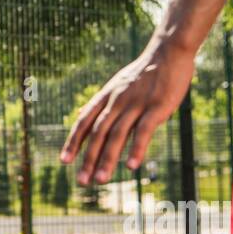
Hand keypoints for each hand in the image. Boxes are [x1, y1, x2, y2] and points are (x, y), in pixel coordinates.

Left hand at [60, 41, 195, 185]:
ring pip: (117, 134)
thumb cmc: (142, 73)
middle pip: (98, 132)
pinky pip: (143, 131)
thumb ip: (99, 102)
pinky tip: (131, 166)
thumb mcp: (115, 84)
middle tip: (81, 181)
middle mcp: (116, 101)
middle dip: (88, 158)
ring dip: (107, 159)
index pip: (84, 122)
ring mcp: (136, 104)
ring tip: (100, 180)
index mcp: (106, 96)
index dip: (74, 142)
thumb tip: (79, 113)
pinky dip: (136, 149)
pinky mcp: (156, 107)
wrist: (168, 53)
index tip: (64, 161)